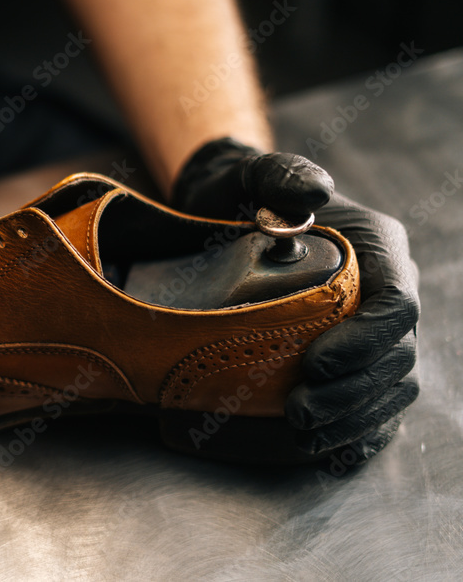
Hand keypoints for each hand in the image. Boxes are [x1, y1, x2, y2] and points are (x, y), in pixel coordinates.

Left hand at [172, 138, 418, 462]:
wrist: (227, 216)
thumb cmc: (243, 196)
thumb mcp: (254, 176)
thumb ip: (283, 176)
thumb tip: (313, 195)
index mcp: (379, 249)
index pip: (397, 303)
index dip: (367, 341)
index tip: (317, 365)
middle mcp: (387, 290)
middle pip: (397, 355)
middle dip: (355, 392)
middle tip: (300, 412)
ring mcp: (373, 328)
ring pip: (390, 387)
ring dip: (353, 419)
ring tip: (303, 433)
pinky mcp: (353, 356)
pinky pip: (372, 401)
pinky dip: (355, 430)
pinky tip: (325, 449)